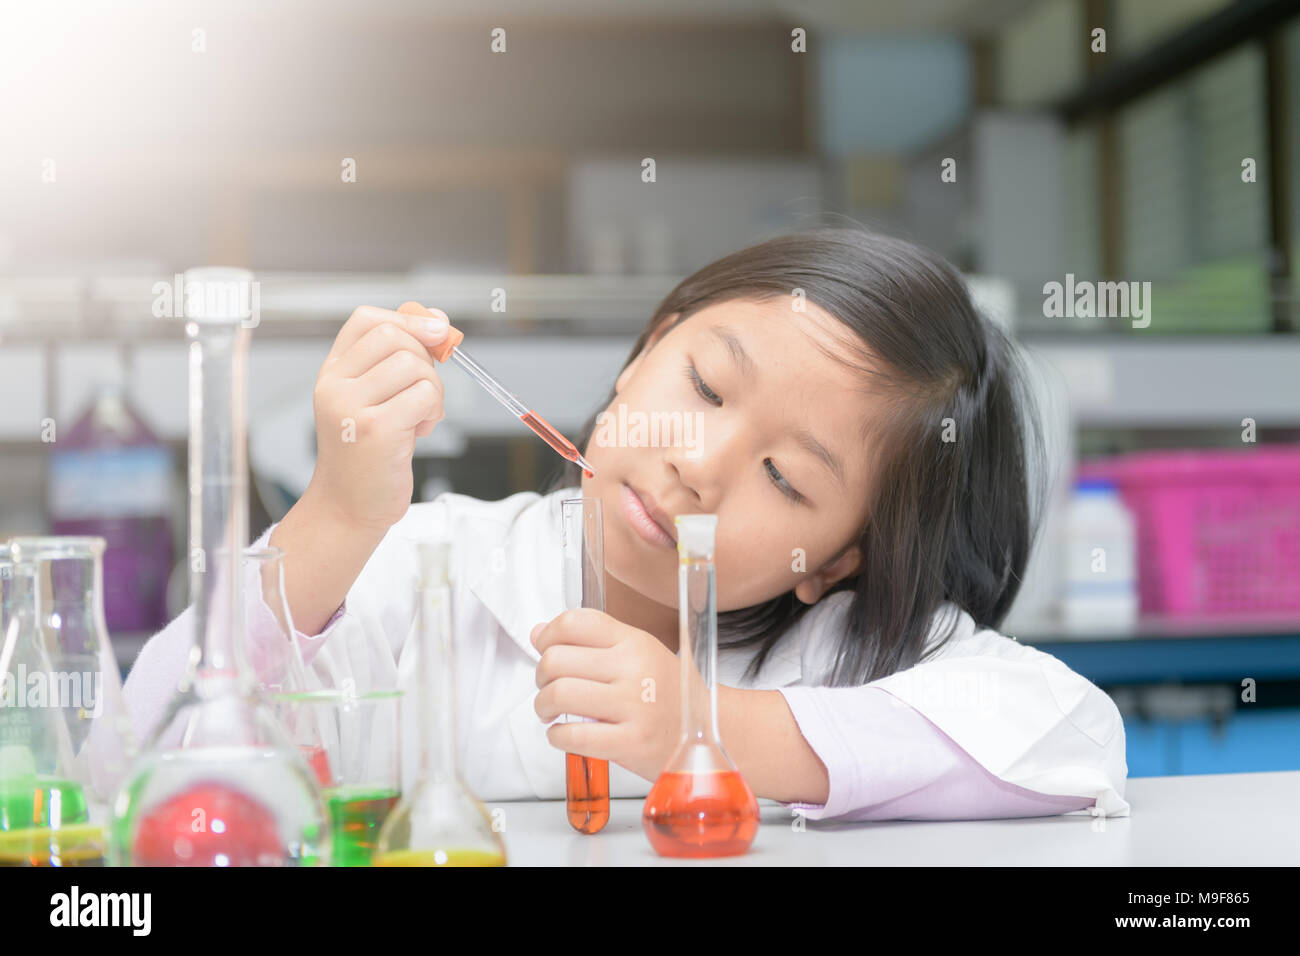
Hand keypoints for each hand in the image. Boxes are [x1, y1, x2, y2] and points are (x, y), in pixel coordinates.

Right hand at [305, 302, 448, 533]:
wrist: (349, 507)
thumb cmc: (367, 454)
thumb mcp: (375, 399)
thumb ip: (397, 359)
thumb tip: (435, 318)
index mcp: (332, 372)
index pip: (367, 319)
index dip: (408, 319)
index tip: (435, 333)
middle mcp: (334, 385)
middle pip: (395, 337)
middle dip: (426, 360)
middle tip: (425, 392)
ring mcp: (351, 407)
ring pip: (413, 365)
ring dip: (433, 390)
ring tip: (421, 417)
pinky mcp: (377, 430)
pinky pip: (424, 395)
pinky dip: (434, 410)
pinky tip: (421, 430)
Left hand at [530, 608, 680, 782]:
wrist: (715, 732)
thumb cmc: (672, 695)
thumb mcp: (639, 654)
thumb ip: (592, 642)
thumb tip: (539, 633)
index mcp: (635, 642)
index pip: (575, 622)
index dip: (547, 635)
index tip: (543, 648)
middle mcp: (634, 669)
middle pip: (557, 659)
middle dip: (540, 676)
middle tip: (547, 687)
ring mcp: (634, 706)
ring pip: (559, 694)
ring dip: (542, 706)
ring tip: (550, 712)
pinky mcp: (630, 742)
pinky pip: (572, 735)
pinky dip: (557, 737)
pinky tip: (564, 734)